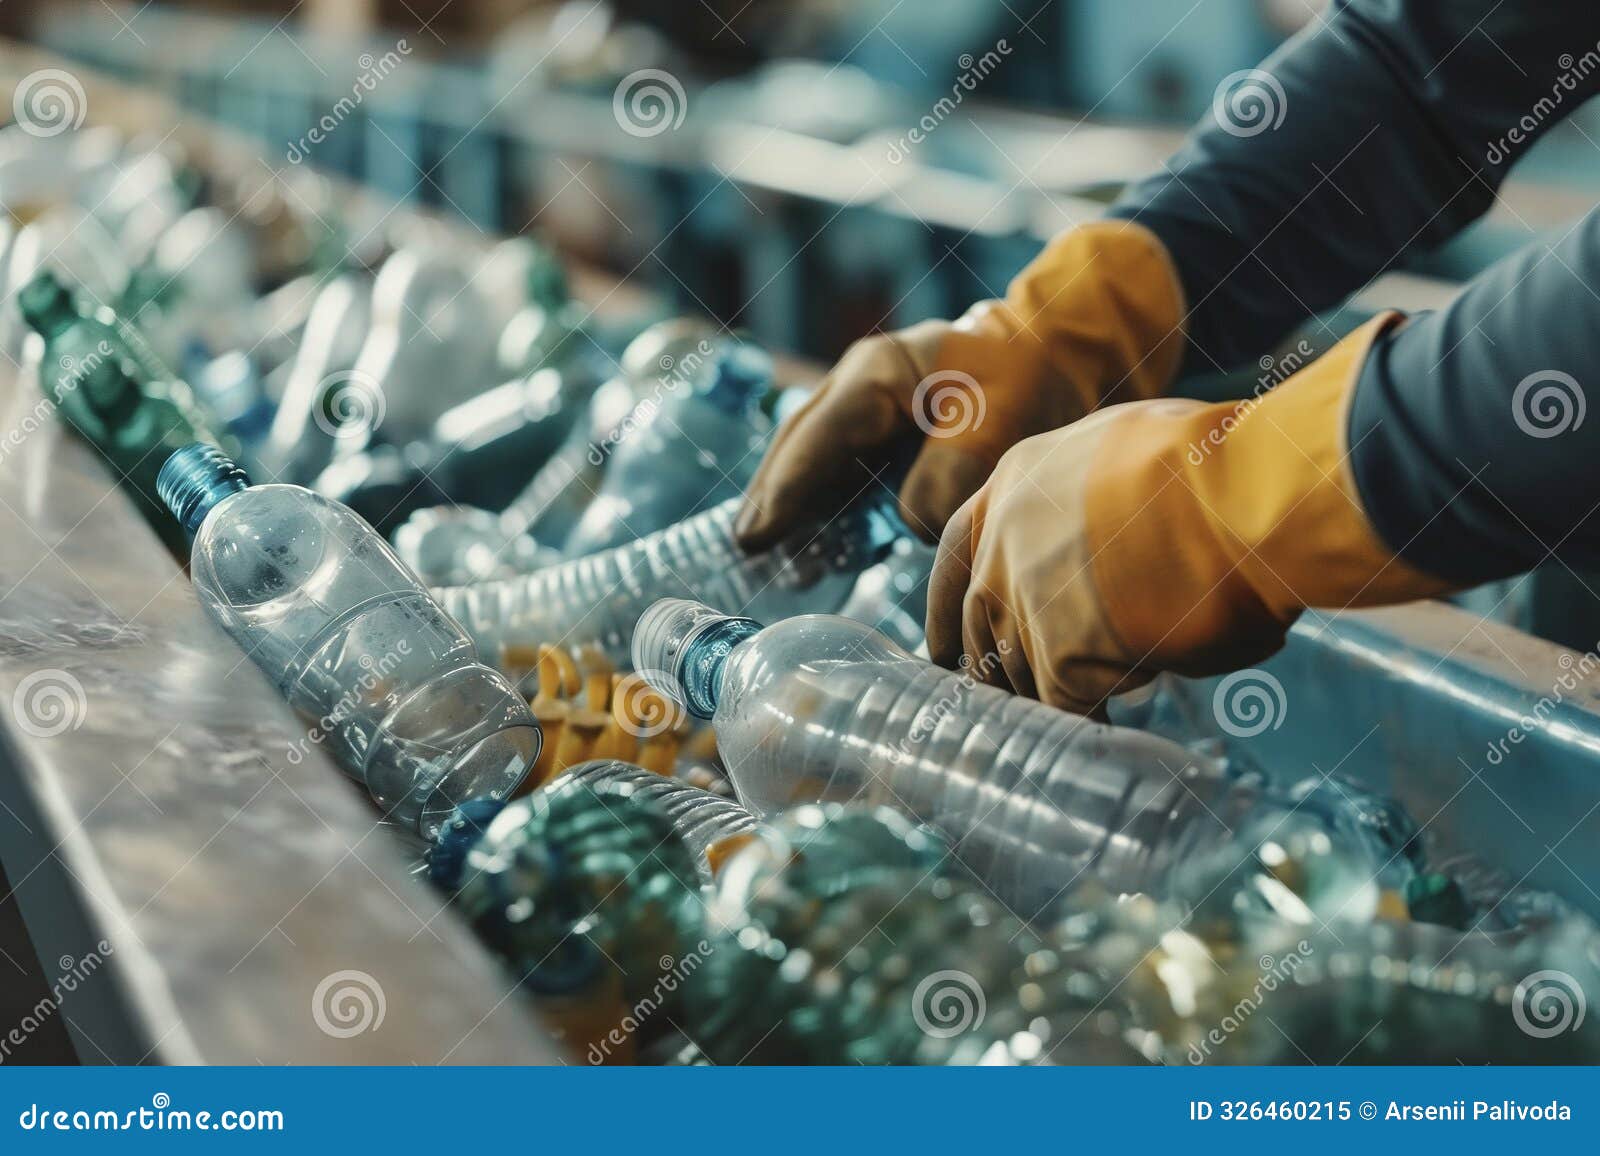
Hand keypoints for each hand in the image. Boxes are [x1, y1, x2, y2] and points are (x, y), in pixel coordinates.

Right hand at [735, 221, 1186, 551]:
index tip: (756, 534)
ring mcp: (872, 405)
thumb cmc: (1031, 382)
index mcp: (880, 372)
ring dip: (792, 501)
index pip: (818, 437)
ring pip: (815, 456)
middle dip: (772, 495)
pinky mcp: (889, 429)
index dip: (786, 489)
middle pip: (800, 444)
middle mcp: (863, 385)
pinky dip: (823, 501)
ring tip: (768, 551)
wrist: (1064, 358)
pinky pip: (842, 467)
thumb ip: (949, 475)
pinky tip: (815, 541)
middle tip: (746, 547)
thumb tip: (911, 523)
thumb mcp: (997, 423)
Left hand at [926, 316, 1453, 713]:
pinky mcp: (1063, 658)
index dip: (947, 604)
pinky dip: (1083, 730)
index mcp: (1017, 482)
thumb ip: (1102, 494)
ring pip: (1020, 672)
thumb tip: (1125, 531)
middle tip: (1011, 702)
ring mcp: (1027, 602)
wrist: (1239, 497)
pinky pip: (1063, 710)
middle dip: (995, 667)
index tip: (939, 646)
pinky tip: (1101, 745)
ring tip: (1073, 723)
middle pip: (981, 623)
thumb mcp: (1133, 448)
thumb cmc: (1219, 465)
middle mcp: (1006, 543)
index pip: (956, 551)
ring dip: (1047, 699)